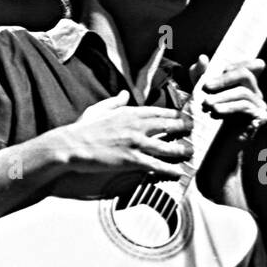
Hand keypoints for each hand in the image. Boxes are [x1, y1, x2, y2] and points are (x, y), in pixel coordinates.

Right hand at [49, 90, 193, 199]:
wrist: (71, 146)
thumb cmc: (83, 129)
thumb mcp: (99, 110)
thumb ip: (115, 102)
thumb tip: (125, 93)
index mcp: (129, 112)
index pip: (159, 112)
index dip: (175, 115)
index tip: (185, 117)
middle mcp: (136, 125)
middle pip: (168, 125)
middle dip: (184, 128)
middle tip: (194, 132)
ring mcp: (135, 142)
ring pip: (167, 146)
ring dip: (181, 150)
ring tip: (191, 153)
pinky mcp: (131, 159)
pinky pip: (156, 165)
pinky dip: (169, 169)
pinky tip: (178, 172)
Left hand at [191, 54, 266, 193]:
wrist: (213, 154)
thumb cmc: (205, 124)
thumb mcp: (199, 96)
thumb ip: (200, 77)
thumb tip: (203, 58)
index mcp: (244, 87)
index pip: (245, 65)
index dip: (231, 63)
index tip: (213, 71)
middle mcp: (255, 94)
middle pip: (246, 73)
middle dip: (223, 78)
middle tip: (205, 87)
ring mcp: (260, 107)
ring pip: (244, 91)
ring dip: (222, 96)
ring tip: (207, 105)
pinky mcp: (260, 119)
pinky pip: (246, 106)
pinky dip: (228, 107)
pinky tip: (215, 112)